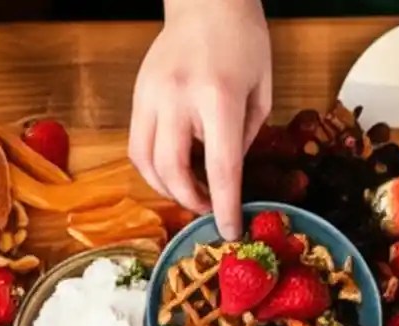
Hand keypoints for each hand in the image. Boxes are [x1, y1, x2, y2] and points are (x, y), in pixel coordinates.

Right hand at [130, 0, 271, 238]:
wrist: (205, 3)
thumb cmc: (243, 42)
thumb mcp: (262, 89)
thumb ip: (245, 135)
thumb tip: (227, 174)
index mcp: (219, 97)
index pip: (220, 166)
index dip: (224, 205)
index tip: (228, 230)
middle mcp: (179, 100)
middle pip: (172, 170)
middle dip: (189, 199)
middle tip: (207, 208)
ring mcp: (151, 98)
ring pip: (145, 163)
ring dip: (165, 187)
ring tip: (187, 191)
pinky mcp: (137, 97)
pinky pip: (136, 146)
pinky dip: (152, 167)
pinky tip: (170, 168)